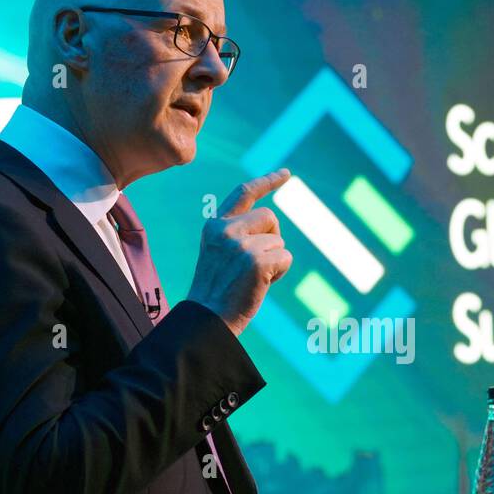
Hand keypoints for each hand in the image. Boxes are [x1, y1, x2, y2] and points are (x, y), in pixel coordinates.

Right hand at [186, 168, 293, 336]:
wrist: (207, 319)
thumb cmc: (217, 291)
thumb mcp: (220, 253)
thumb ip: (238, 234)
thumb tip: (272, 224)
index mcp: (215, 225)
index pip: (244, 193)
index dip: (268, 181)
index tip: (286, 174)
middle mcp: (226, 229)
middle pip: (271, 217)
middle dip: (273, 238)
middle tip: (257, 263)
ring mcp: (241, 245)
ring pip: (279, 242)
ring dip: (274, 261)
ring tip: (252, 279)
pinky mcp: (256, 262)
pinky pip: (286, 258)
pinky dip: (280, 273)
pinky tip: (261, 285)